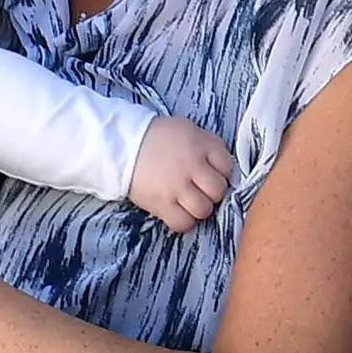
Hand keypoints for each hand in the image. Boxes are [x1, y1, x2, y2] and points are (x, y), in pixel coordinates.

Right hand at [127, 116, 233, 232]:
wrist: (123, 144)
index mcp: (200, 146)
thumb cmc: (158, 136)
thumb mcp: (188, 130)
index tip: (212, 173)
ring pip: (203, 210)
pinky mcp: (160, 204)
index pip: (228, 167)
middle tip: (202, 188)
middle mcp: (191, 167)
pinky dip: (184, 220)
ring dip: (200, 207)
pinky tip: (179, 210)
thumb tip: (225, 168)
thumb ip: (208, 146)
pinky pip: (183, 223)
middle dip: (213, 192)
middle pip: (218, 191)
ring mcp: (176, 187)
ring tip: (190, 200)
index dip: (223, 172)